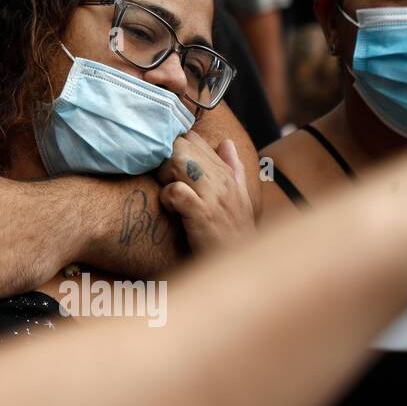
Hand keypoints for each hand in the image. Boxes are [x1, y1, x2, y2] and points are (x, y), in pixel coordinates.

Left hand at [155, 134, 253, 253]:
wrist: (242, 265)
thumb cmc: (236, 232)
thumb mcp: (239, 197)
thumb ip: (232, 168)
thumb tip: (227, 142)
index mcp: (226, 172)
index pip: (193, 139)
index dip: (174, 148)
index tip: (168, 168)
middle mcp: (221, 179)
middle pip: (182, 146)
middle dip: (164, 160)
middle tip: (164, 182)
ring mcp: (213, 195)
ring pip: (177, 161)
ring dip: (165, 176)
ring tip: (169, 194)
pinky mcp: (201, 213)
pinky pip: (175, 191)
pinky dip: (166, 198)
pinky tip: (172, 208)